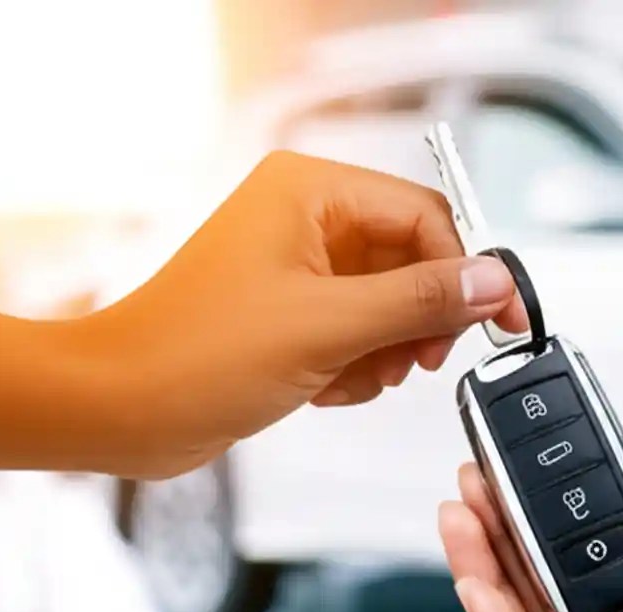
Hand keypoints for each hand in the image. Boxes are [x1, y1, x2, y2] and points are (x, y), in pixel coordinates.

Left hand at [78, 153, 523, 477]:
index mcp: (310, 191)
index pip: (425, 217)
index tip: (502, 319)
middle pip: (413, 260)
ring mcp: (298, 265)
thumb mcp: (329, 326)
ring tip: (348, 375)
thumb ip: (421, 300)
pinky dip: (355, 365)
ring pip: (391, 304)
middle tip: (416, 358)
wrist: (121, 410)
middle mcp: (305, 217)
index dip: (469, 271)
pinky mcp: (293, 310)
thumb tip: (492, 282)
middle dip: (417, 319)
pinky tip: (321, 386)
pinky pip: (361, 330)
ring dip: (384, 351)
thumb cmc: (192, 354)